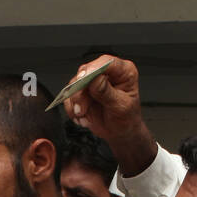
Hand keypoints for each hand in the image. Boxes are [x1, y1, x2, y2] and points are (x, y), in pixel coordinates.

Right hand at [62, 55, 155, 175]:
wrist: (120, 133)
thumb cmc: (126, 119)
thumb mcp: (121, 107)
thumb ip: (107, 93)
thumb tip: (96, 80)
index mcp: (123, 72)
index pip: (107, 63)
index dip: (94, 68)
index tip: (84, 78)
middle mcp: (107, 74)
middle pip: (86, 72)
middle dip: (80, 91)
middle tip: (81, 108)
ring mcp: (93, 83)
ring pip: (75, 84)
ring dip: (76, 103)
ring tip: (83, 115)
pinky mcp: (82, 92)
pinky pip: (69, 96)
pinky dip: (72, 109)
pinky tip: (82, 118)